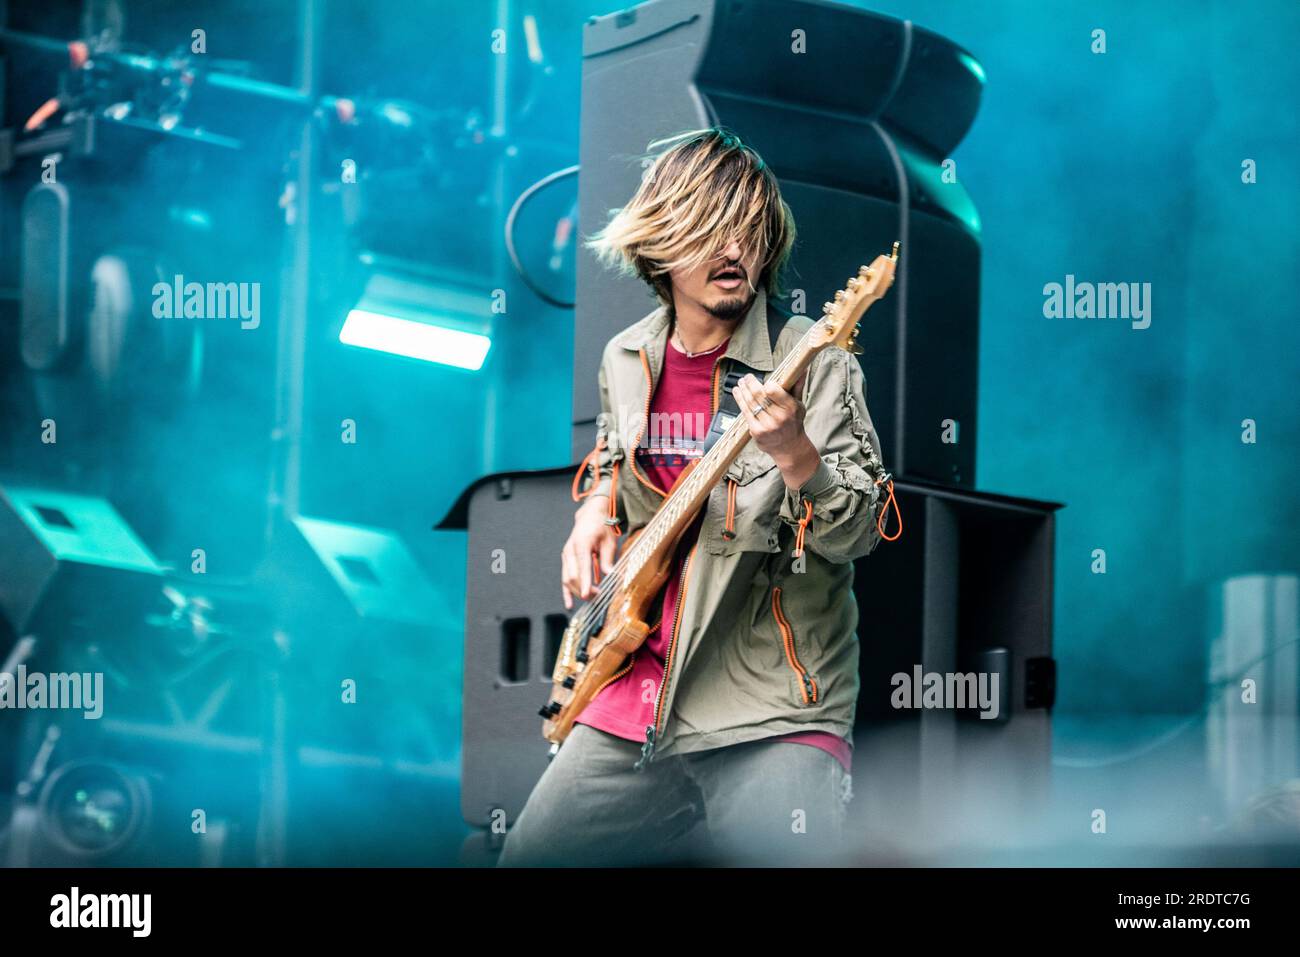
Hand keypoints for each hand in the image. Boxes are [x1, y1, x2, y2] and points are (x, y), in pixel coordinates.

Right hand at [560, 496, 619, 609]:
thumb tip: (610, 576)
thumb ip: (608, 559)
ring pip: (567, 579)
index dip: (585, 582)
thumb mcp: (609, 541)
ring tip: (592, 599)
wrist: (590, 515)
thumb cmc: (601, 526)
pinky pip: (564, 579)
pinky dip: (567, 592)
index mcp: (581, 543)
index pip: (582, 566)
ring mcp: (566, 555)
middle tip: (599, 597)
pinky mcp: (566, 560)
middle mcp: (570, 550)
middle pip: (573, 575)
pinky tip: (569, 605)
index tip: (587, 595)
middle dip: (584, 589)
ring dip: (578, 591)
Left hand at [733, 372, 819, 489]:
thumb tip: (802, 368)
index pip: (774, 391)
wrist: (790, 448)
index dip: (767, 384)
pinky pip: (746, 413)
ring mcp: (766, 426)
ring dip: (743, 391)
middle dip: (750, 383)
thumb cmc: (794, 423)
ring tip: (740, 383)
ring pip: (750, 403)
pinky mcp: (757, 432)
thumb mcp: (799, 405)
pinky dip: (740, 401)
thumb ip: (797, 386)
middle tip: (747, 377)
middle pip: (759, 395)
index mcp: (790, 408)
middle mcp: (778, 417)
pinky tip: (737, 393)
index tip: (765, 380)